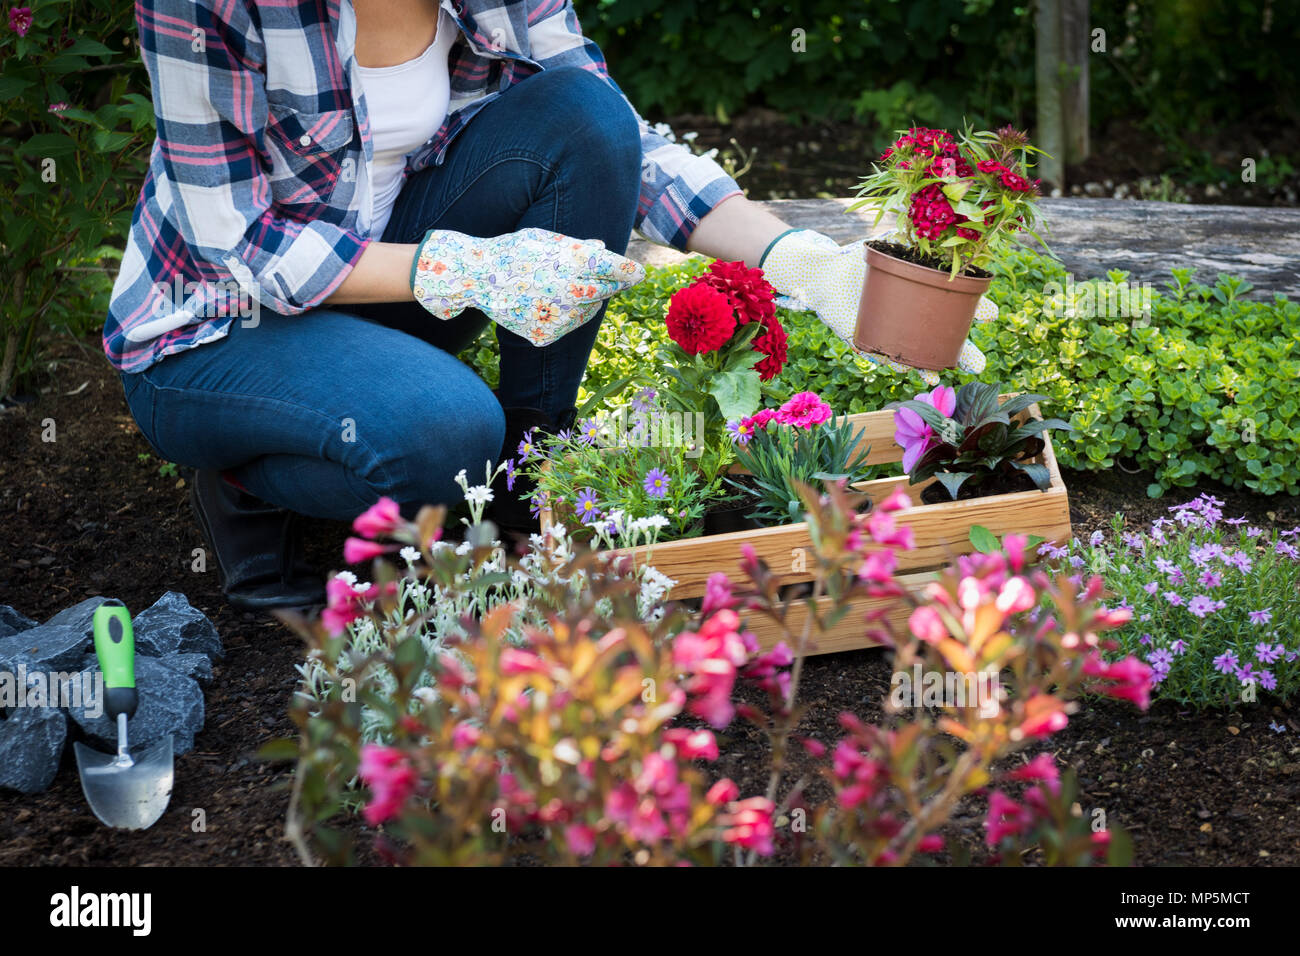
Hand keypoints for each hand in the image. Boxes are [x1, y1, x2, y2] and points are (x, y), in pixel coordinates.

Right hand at [411, 227, 645, 345]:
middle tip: (607, 278)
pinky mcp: (548, 335)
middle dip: (611, 284)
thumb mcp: (547, 239)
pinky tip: (543, 302)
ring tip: (559, 286)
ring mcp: (560, 317)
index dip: (630, 272)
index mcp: (576, 263)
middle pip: (608, 292)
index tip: (638, 274)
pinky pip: (568, 325)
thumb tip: (603, 249)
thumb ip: (578, 247)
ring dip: (585, 300)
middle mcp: (572, 292)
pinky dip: (563, 315)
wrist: (477, 276)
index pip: (618, 270)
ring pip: (588, 311)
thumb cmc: (514, 251)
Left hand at [759, 229, 995, 386]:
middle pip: (946, 340)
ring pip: (918, 357)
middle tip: (977, 366)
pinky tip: (902, 367)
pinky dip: (893, 362)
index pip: (961, 304)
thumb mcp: (888, 245)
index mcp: (929, 293)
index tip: (989, 316)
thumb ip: (908, 238)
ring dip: (927, 369)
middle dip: (964, 355)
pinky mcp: (870, 342)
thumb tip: (931, 226)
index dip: (978, 310)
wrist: (827, 274)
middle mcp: (917, 319)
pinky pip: (885, 356)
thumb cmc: (864, 257)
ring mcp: (896, 333)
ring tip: (934, 377)